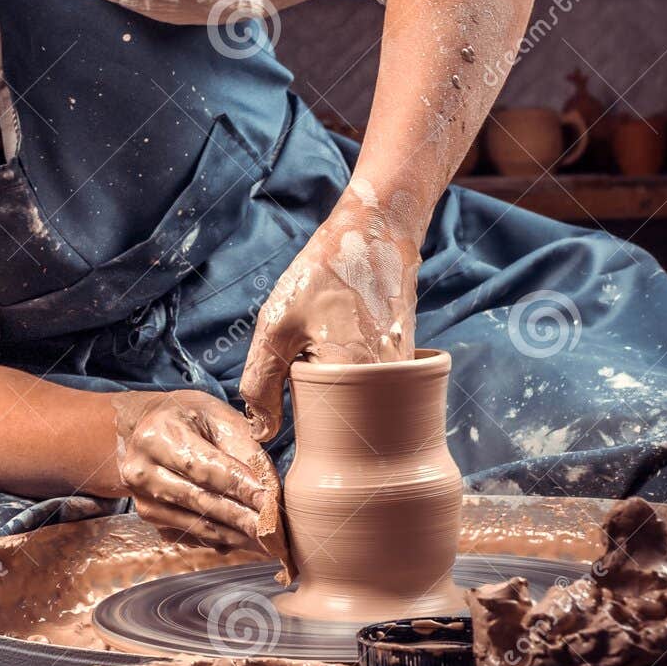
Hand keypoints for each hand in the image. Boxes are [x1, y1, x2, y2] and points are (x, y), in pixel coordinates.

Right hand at [112, 389, 280, 550]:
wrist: (146, 427)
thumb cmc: (189, 418)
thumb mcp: (218, 417)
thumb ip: (245, 450)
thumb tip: (269, 493)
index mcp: (156, 436)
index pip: (204, 467)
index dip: (239, 487)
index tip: (270, 503)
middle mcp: (141, 471)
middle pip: (200, 501)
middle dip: (242, 518)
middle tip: (275, 531)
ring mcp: (142, 499)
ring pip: (196, 525)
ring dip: (236, 536)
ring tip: (268, 540)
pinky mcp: (150, 519)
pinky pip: (191, 535)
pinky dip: (222, 540)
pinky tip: (247, 539)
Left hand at [239, 177, 424, 440]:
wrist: (376, 232)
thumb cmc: (323, 274)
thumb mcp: (277, 326)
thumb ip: (262, 383)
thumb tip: (261, 433)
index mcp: (355, 382)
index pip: (315, 427)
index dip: (292, 403)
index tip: (292, 361)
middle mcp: (388, 387)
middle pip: (339, 417)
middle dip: (314, 392)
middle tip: (312, 339)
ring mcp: (402, 374)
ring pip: (355, 399)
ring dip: (333, 377)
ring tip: (330, 330)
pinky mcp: (405, 362)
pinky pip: (371, 383)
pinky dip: (351, 366)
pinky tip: (346, 329)